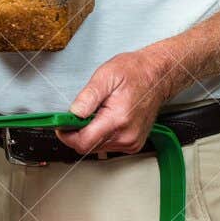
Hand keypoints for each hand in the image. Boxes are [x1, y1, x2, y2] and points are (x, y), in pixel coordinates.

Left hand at [56, 45, 178, 154]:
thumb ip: (87, 97)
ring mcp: (131, 142)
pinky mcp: (133, 144)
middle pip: (88, 146)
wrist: (157, 76)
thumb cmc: (135, 72)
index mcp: (117, 119)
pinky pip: (108, 146)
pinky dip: (101, 135)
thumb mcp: (105, 76)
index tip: (61, 125)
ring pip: (96, 148)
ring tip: (97, 112)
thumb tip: (72, 113)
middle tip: (79, 113)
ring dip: (90, 133)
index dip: (67, 135)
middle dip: (77, 132)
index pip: (83, 142)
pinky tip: (106, 119)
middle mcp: (126, 135)